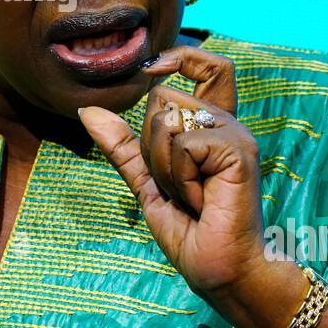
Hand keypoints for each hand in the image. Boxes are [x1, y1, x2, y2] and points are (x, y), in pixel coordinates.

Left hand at [78, 46, 303, 327]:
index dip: (180, 56)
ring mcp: (236, 135)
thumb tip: (89, 111)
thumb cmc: (192, 232)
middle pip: (163, 98)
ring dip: (163, 168)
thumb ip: (123, 147)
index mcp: (211, 127)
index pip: (209, 65)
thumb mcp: (148, 183)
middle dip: (151, 148)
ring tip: (191, 197)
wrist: (220, 270)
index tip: (149, 71)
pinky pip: (182, 145)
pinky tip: (201, 202)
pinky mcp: (238, 150)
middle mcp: (227, 123)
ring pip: (166, 120)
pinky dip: (178, 178)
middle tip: (178, 186)